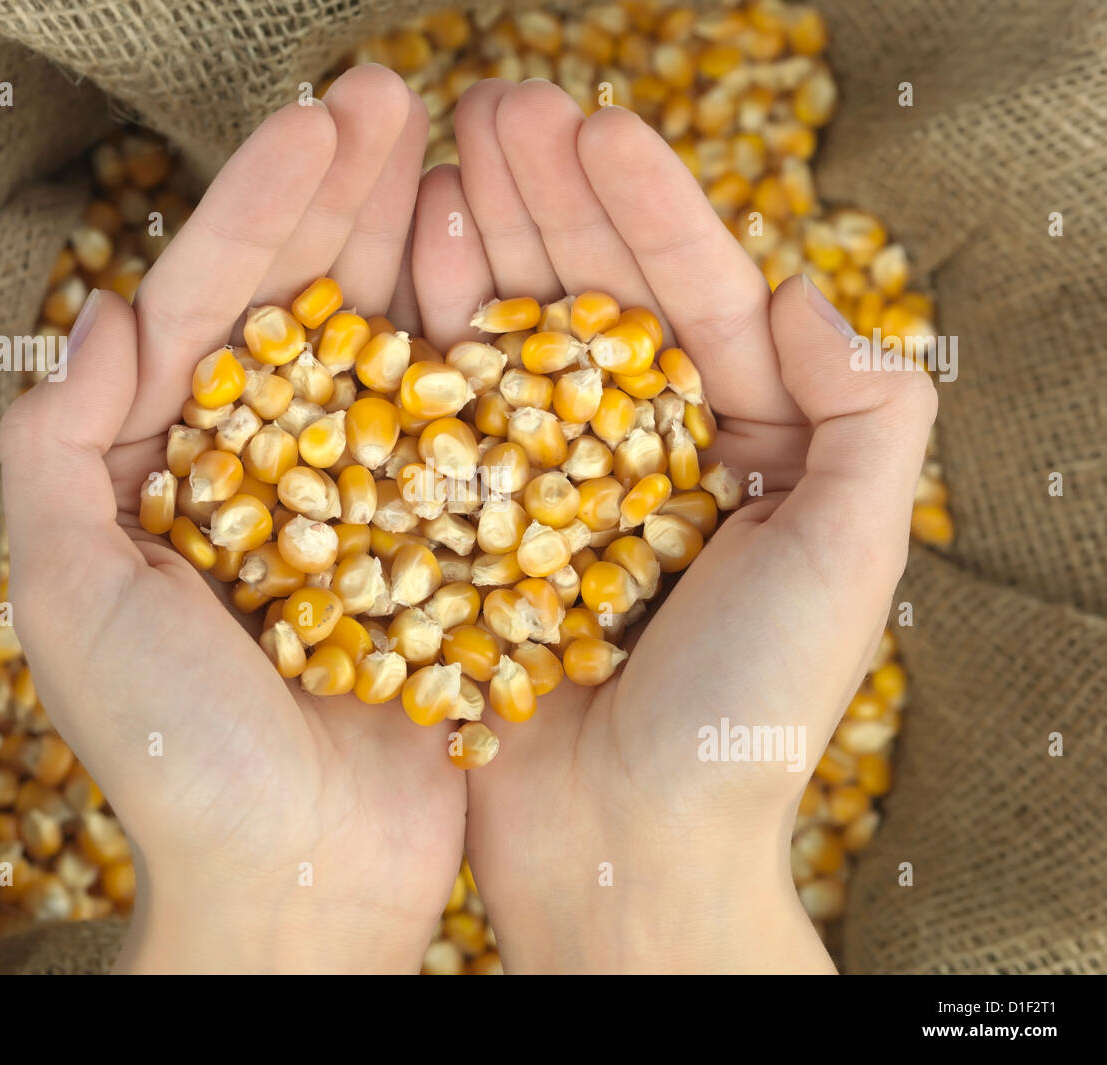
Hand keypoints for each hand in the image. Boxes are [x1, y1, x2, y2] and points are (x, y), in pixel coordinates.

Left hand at [0, 67, 467, 972]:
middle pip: (306, 302)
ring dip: (418, 245)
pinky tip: (504, 275)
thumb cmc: (178, 756)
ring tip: (460, 147)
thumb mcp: (75, 603)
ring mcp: (364, 497)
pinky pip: (461, 429)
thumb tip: (101, 317)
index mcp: (173, 464)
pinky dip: (480, 350)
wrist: (304, 877)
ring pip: (390, 346)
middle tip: (399, 95)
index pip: (212, 304)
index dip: (261, 207)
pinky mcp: (442, 541)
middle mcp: (272, 466)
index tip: (323, 120)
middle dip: (346, 195)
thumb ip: (58, 457)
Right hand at [408, 80, 935, 972]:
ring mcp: (549, 483)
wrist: (629, 845)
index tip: (595, 126)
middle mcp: (642, 450)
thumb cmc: (745, 715)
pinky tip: (412, 258)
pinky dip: (433, 335)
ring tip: (445, 151)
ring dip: (485, 240)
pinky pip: (453, 413)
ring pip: (518, 337)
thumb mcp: (848, 560)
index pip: (698, 297)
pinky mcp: (472, 526)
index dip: (650, 208)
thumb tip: (808, 288)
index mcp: (740, 445)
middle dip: (552, 196)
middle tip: (496, 100)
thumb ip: (863, 419)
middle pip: (597, 296)